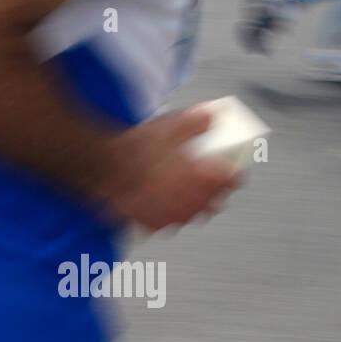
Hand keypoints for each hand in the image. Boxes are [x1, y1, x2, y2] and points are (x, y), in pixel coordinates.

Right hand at [101, 105, 242, 232]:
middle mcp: (192, 201)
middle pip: (216, 201)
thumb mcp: (174, 122)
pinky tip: (160, 201)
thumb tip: (211, 117)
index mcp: (204, 177)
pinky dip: (167, 213)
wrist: (106, 167)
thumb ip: (199, 120)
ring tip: (183, 191)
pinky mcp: (153, 224)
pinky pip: (168, 222)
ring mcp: (173, 216)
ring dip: (193, 204)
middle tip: (207, 180)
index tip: (231, 167)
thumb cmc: (138, 148)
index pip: (233, 180)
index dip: (234, 172)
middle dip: (214, 191)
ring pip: (194, 215)